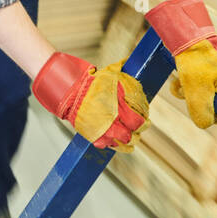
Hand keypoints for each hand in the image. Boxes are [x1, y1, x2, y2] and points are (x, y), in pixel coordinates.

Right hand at [31, 53, 148, 151]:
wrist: (72, 92)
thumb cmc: (94, 83)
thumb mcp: (113, 77)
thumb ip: (127, 80)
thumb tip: (135, 72)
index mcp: (121, 107)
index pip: (138, 122)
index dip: (142, 122)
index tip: (144, 121)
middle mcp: (114, 121)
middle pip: (131, 135)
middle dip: (135, 133)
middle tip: (136, 130)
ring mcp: (104, 130)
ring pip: (121, 144)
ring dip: (126, 142)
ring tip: (128, 139)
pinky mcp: (94, 136)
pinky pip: (106, 145)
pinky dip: (111, 143)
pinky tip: (114, 139)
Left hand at [146, 0, 216, 128]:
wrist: (187, 33)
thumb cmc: (196, 60)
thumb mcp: (195, 90)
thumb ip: (202, 112)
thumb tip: (206, 123)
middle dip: (206, 109)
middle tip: (191, 99)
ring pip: (212, 98)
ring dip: (194, 96)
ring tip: (181, 85)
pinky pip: (206, 86)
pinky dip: (192, 87)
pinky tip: (180, 80)